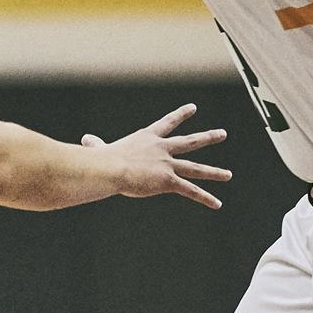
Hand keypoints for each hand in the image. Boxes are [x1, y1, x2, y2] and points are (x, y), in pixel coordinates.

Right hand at [81, 102, 230, 207]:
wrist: (110, 168)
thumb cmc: (102, 161)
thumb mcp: (102, 150)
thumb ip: (97, 146)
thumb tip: (84, 141)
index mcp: (147, 139)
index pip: (167, 123)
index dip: (181, 115)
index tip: (193, 108)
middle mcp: (162, 149)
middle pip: (190, 142)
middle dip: (208, 138)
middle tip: (222, 133)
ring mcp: (167, 164)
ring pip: (196, 168)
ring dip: (214, 172)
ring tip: (228, 174)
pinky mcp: (169, 180)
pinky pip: (191, 191)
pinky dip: (205, 198)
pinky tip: (216, 204)